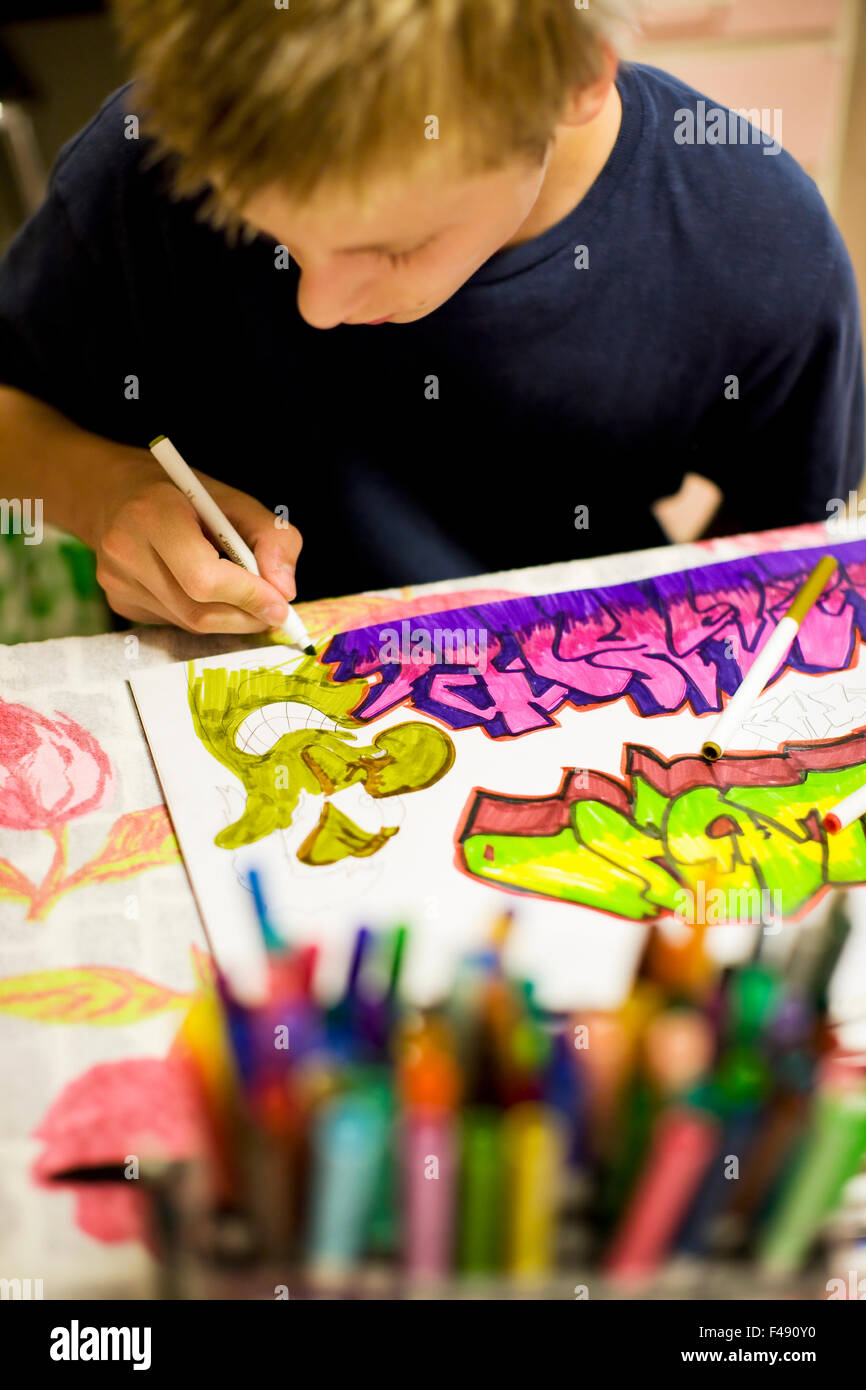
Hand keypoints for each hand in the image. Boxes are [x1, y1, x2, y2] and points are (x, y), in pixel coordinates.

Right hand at [89, 447, 302, 632]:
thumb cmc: (183, 495)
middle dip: (245, 616)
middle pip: (198, 610)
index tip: (280, 604)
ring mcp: (117, 582)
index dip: (247, 596)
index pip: (203, 577)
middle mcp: (125, 550)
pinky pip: (176, 623)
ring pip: (190, 623)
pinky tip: (205, 591)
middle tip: (273, 610)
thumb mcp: (236, 501)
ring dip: (229, 618)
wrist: (116, 494)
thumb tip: (284, 591)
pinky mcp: (119, 603)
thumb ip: (273, 538)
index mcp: (153, 514)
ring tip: (244, 594)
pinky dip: (204, 614)